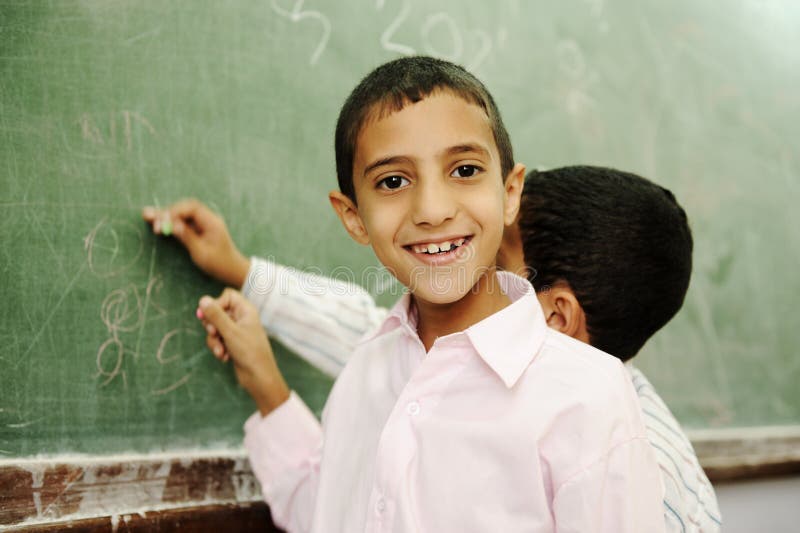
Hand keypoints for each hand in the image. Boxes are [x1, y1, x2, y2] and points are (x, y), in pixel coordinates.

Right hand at [142, 199, 250, 287]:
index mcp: (212, 222)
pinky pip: (184, 222)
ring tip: (146, 215)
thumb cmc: (219, 264)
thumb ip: (187, 237)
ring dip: (166, 215)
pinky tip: (157, 222)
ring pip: (182, 214)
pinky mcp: (199, 229)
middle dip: (167, 212)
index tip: (161, 220)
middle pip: (185, 208)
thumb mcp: (201, 252)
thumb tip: (172, 224)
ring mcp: (204, 223)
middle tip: (149, 217)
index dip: (174, 211)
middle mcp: (208, 219)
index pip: (191, 208)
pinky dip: (171, 222)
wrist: (232, 270)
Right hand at [197, 288, 289, 414]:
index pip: (227, 295)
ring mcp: (237, 331)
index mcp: (246, 310)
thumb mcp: (230, 332)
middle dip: (211, 325)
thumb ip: (216, 315)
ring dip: (214, 340)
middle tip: (214, 333)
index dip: (216, 303)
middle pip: (217, 311)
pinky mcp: (232, 343)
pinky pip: (218, 340)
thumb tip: (203, 300)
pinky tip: (224, 357)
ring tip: (220, 351)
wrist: (259, 377)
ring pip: (215, 328)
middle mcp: (242, 318)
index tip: (207, 314)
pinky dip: (218, 348)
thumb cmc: (249, 352)